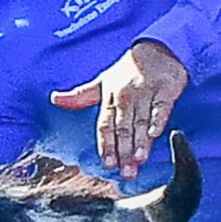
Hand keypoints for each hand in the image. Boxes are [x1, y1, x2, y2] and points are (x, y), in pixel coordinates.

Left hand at [50, 39, 188, 180]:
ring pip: (140, 121)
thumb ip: (80, 96)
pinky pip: (161, 108)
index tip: (108, 164)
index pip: (105, 125)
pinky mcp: (166, 89)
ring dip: (140, 142)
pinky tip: (155, 135)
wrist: (157, 49)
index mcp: (110, 97)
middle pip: (123, 128)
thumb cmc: (128, 70)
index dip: (106, 145)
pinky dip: (157, 121)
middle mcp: (126, 96)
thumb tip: (54, 99)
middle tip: (126, 173)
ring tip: (139, 161)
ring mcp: (146, 92)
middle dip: (124, 152)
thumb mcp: (103, 82)